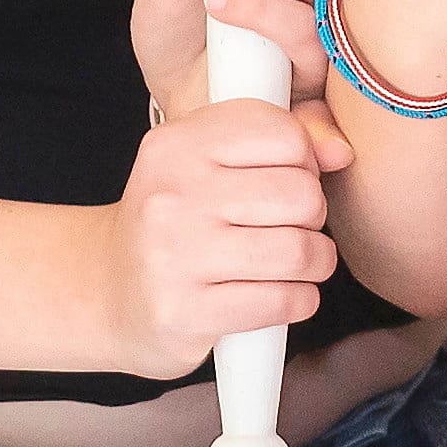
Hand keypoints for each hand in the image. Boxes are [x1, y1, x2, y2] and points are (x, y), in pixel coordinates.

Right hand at [99, 93, 346, 380]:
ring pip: (300, 251)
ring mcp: (175, 255)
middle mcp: (171, 194)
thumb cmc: (175, 224)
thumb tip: (341, 151)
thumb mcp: (208, 166)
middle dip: (312, 217)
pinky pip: (283, 302)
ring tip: (295, 265)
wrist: (105, 292)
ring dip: (314, 263)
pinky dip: (298, 301)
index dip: (304, 161)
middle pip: (301, 194)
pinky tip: (281, 296)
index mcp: (176, 145)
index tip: (287, 179)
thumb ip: (279, 144)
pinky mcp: (186, 312)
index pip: (282, 134)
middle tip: (290, 227)